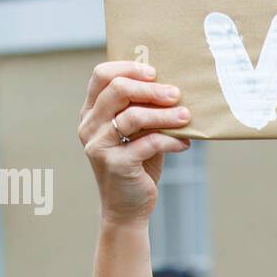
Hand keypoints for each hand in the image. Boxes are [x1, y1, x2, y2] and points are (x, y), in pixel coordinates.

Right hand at [78, 60, 191, 224]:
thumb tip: (173, 86)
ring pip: (133, 116)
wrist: (127, 208)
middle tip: (176, 93)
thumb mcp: (138, 133)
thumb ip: (144, 111)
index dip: (128, 68)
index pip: (101, 75)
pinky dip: (171, 141)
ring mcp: (99, 145)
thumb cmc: (137, 165)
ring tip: (186, 116)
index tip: (154, 73)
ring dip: (165, 115)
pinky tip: (185, 144)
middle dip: (151, 89)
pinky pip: (148, 143)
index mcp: (91, 112)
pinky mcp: (115, 164)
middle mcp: (90, 126)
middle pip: (118, 90)